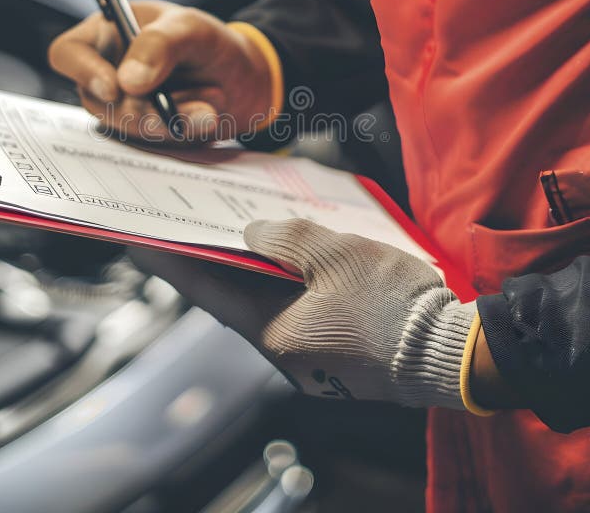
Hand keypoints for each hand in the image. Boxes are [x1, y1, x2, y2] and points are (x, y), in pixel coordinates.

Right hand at [48, 1, 273, 142]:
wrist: (246, 77)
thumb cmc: (210, 42)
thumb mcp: (190, 27)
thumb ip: (160, 44)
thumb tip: (125, 83)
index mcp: (106, 36)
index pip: (67, 55)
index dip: (83, 73)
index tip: (115, 88)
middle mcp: (107, 73)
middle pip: (100, 102)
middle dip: (146, 107)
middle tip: (189, 101)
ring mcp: (125, 107)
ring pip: (129, 127)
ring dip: (173, 118)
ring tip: (211, 103)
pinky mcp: (146, 132)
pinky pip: (154, 143)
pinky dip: (184, 131)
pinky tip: (210, 115)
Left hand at [129, 219, 475, 406]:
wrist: (451, 352)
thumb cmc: (392, 302)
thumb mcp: (336, 254)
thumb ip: (287, 240)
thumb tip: (252, 233)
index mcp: (275, 331)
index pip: (208, 290)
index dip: (171, 262)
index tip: (138, 240)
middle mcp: (284, 352)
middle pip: (233, 301)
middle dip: (211, 264)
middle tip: (189, 229)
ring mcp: (308, 360)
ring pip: (264, 309)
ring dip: (249, 276)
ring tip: (237, 238)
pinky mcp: (331, 357)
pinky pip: (293, 316)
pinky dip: (281, 289)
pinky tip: (288, 264)